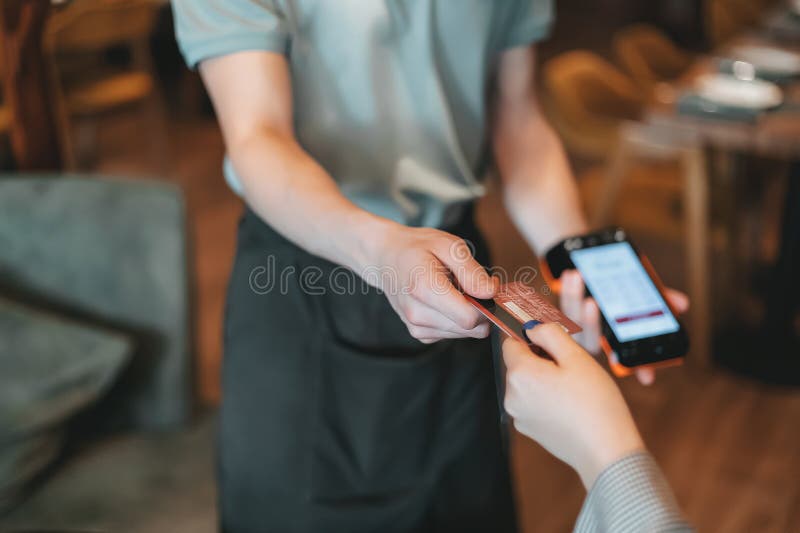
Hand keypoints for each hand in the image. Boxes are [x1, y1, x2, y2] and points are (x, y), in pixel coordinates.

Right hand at [366, 224, 496, 342]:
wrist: (386, 258)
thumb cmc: (417, 249)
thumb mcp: (448, 245)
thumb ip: (471, 271)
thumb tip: (490, 292)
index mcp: (424, 289)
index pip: (470, 318)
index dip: (486, 303)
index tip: (484, 285)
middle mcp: (417, 314)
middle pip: (470, 329)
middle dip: (478, 308)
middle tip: (467, 284)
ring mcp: (417, 327)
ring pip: (464, 333)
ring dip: (465, 313)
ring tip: (451, 290)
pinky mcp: (420, 334)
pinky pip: (453, 334)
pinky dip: (455, 319)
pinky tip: (443, 300)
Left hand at [503, 324, 644, 488]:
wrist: (606, 452)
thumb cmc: (595, 403)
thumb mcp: (576, 357)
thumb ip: (550, 334)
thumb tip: (532, 326)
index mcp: (520, 374)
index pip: (510, 342)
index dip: (531, 337)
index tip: (551, 339)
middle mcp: (511, 396)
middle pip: (519, 363)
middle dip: (540, 358)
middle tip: (571, 366)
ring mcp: (518, 415)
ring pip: (526, 383)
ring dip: (544, 378)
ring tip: (573, 387)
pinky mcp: (529, 429)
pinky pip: (532, 402)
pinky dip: (546, 397)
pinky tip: (570, 404)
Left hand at [558, 270, 689, 384]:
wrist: (585, 270)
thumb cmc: (615, 287)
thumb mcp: (638, 291)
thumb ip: (658, 298)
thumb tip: (682, 304)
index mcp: (613, 340)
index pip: (628, 358)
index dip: (639, 368)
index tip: (647, 377)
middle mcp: (593, 340)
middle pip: (591, 340)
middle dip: (592, 322)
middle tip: (593, 302)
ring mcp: (574, 331)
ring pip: (572, 322)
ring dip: (573, 298)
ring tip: (577, 276)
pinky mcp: (558, 318)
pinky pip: (559, 308)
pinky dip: (564, 290)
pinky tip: (567, 276)